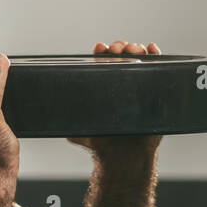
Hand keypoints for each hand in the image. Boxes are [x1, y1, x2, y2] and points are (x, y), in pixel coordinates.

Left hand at [67, 39, 163, 157]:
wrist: (124, 159)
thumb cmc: (102, 144)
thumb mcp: (78, 131)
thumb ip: (67, 119)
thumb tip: (50, 111)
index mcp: (103, 86)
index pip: (102, 61)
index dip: (102, 52)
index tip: (100, 48)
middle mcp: (121, 83)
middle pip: (121, 57)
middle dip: (120, 48)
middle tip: (118, 50)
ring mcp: (138, 85)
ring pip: (139, 60)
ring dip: (136, 49)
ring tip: (134, 49)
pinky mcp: (154, 91)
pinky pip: (157, 70)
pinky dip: (155, 55)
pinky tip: (151, 48)